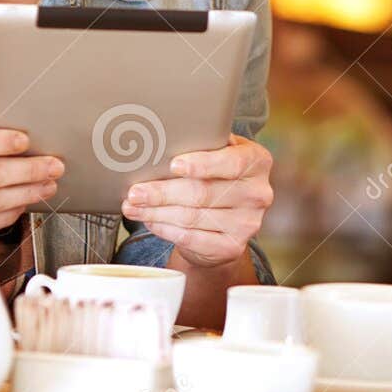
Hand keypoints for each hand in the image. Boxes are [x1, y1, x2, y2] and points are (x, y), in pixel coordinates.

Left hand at [119, 135, 272, 267]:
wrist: (228, 218)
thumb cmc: (217, 176)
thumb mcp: (217, 152)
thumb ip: (201, 145)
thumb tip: (160, 144)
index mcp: (257, 162)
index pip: (231, 162)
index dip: (201, 164)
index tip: (173, 164)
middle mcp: (257, 193)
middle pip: (203, 193)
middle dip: (163, 192)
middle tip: (136, 191)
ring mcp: (247, 223)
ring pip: (192, 217)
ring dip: (157, 212)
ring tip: (133, 206)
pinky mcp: (232, 247)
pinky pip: (191, 238)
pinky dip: (165, 229)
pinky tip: (150, 221)